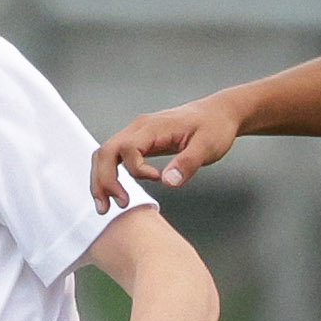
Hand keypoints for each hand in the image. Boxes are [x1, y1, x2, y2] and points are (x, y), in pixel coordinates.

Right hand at [89, 95, 242, 211]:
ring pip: (106, 154)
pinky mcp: (140, 141)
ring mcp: (137, 133)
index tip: (157, 178)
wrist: (219, 113)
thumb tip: (167, 182)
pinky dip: (109, 174)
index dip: (137, 169)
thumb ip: (187, 164)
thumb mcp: (207, 146)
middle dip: (104, 181)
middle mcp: (139, 127)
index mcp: (153, 127)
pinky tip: (115, 192)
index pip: (127, 148)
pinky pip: (116, 156)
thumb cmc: (214, 127)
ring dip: (101, 180)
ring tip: (105, 206)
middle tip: (110, 207)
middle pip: (106, 152)